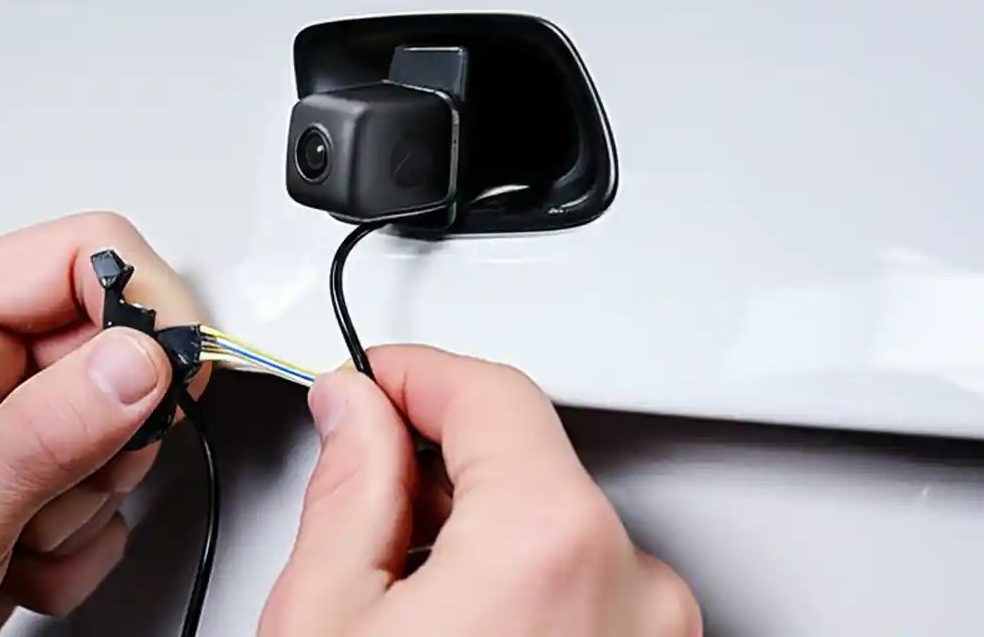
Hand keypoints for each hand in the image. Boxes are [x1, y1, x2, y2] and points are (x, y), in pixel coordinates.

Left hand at [0, 212, 209, 635]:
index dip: (145, 306)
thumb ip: (47, 433)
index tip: (169, 382)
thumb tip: (145, 360)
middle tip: (53, 491)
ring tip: (12, 537)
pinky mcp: (29, 468)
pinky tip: (14, 561)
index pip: (82, 252)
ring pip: (124, 424)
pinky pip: (112, 487)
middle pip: (118, 345)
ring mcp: (2, 413)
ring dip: (87, 502)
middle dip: (107, 439)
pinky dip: (81, 542)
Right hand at [261, 345, 700, 636]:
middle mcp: (634, 587)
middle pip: (528, 462)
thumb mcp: (325, 622)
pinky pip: (591, 589)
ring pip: (557, 528)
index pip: (490, 393)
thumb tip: (354, 410)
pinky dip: (528, 586)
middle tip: (364, 487)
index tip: (371, 381)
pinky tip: (461, 622)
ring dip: (482, 530)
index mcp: (550, 547)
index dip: (414, 373)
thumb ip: (346, 490)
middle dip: (440, 461)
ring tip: (405, 592)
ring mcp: (658, 634)